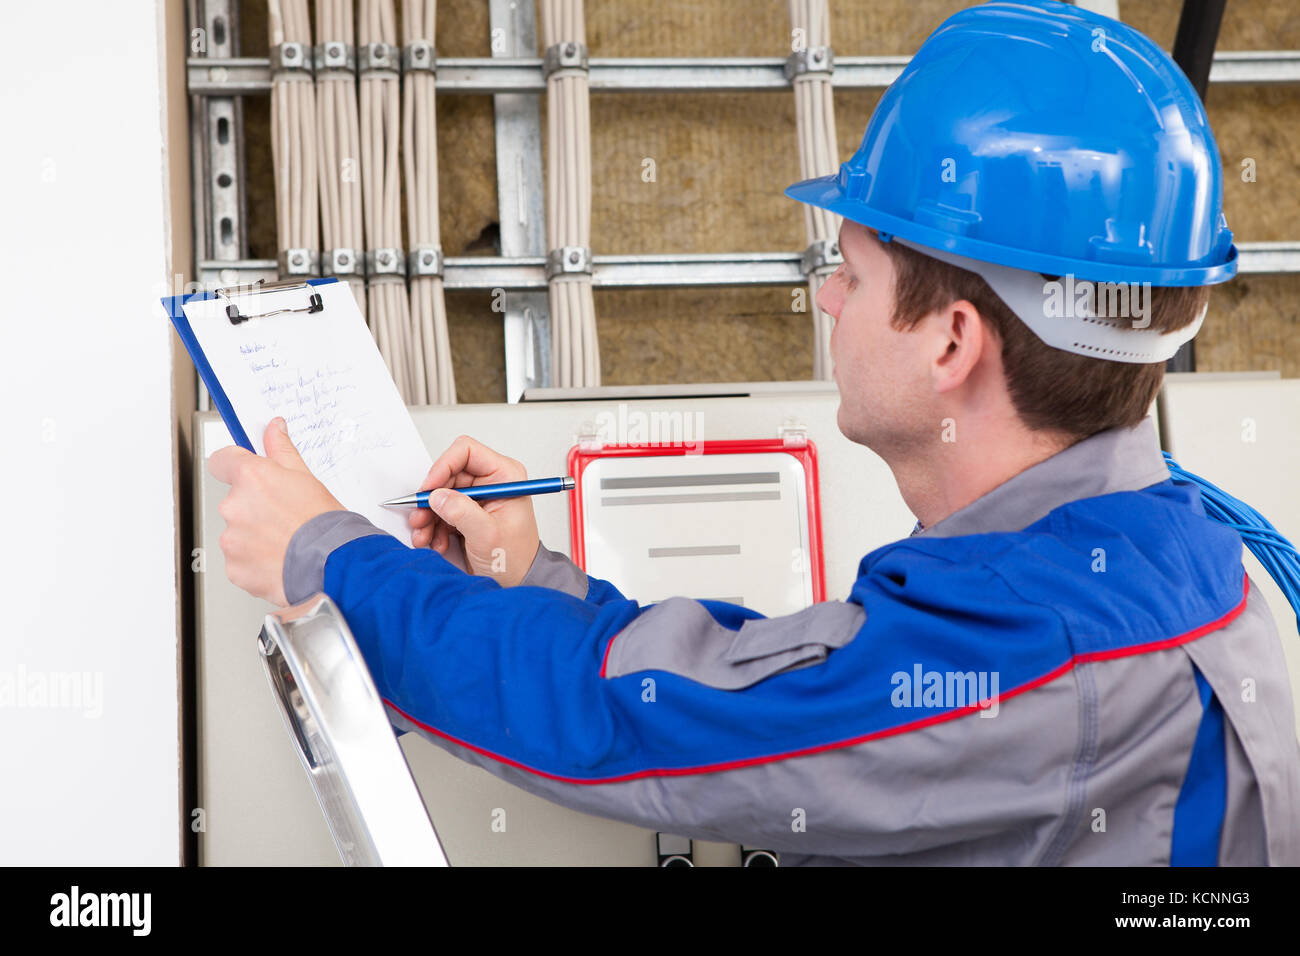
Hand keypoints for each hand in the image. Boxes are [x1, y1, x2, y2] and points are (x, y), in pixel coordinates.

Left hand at [208, 418, 345, 605]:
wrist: (331, 565)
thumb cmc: (323, 523)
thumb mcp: (306, 478)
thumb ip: (282, 451)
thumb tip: (274, 428)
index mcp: (250, 478)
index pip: (222, 460)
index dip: (233, 465)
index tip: (244, 471)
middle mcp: (234, 506)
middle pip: (234, 500)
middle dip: (253, 507)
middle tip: (282, 516)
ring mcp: (232, 539)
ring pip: (237, 532)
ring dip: (254, 536)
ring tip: (285, 542)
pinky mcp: (234, 568)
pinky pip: (240, 560)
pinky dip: (255, 561)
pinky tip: (279, 559)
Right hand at [409, 435, 540, 587]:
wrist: (516, 583)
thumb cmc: (516, 558)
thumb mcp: (488, 535)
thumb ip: (462, 513)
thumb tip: (437, 496)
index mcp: (505, 476)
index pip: (467, 451)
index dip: (443, 466)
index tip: (429, 488)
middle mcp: (490, 482)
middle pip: (448, 474)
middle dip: (431, 498)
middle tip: (420, 518)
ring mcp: (476, 497)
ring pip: (440, 494)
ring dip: (428, 516)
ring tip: (425, 536)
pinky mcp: (465, 512)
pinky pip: (439, 511)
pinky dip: (432, 526)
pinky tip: (436, 542)